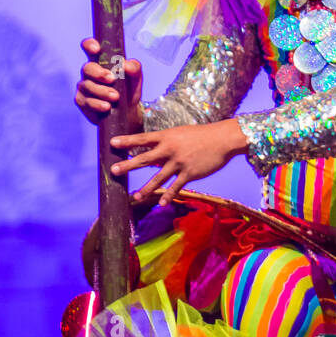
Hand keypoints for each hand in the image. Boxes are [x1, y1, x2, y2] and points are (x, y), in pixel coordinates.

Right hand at [74, 38, 141, 129]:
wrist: (128, 111)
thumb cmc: (129, 89)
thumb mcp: (136, 78)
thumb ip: (134, 68)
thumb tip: (126, 65)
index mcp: (101, 60)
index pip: (89, 46)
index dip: (90, 45)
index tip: (97, 49)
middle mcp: (90, 72)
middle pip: (87, 68)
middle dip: (99, 73)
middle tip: (112, 79)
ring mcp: (84, 86)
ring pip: (87, 85)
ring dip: (102, 91)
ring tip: (116, 97)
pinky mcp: (82, 101)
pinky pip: (86, 101)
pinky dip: (97, 104)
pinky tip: (107, 107)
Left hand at [110, 118, 247, 202]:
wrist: (223, 138)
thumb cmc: (201, 134)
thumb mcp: (181, 133)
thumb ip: (165, 143)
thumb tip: (152, 153)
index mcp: (167, 136)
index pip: (143, 138)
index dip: (127, 141)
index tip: (112, 143)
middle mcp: (170, 149)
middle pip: (144, 158)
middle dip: (128, 165)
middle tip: (114, 170)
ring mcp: (179, 162)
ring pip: (158, 177)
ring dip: (146, 188)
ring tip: (135, 197)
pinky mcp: (190, 173)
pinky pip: (176, 186)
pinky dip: (168, 195)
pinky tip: (160, 203)